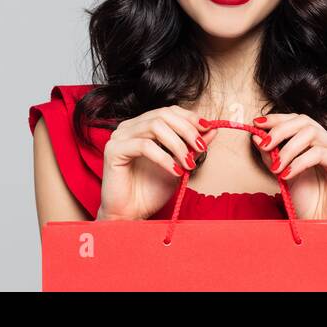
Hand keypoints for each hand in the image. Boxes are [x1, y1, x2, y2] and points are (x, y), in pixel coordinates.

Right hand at [98, 107, 216, 220]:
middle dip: (187, 130)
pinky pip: (144, 146)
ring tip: (188, 163)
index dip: (189, 118)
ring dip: (177, 144)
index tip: (208, 129)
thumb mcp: (178, 165)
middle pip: (163, 115)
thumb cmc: (150, 191)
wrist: (130, 216)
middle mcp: (129, 127)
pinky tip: (175, 171)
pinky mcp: (113, 150)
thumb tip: (212, 129)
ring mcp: (119, 137)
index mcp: (142, 126)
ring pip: (155, 126)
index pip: (168, 111)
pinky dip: (164, 158)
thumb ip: (192, 147)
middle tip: (201, 148)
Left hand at [252, 115, 326, 220]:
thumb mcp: (281, 173)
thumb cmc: (305, 201)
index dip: (277, 119)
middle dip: (280, 130)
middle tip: (264, 145)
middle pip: (304, 121)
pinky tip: (287, 175)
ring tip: (276, 168)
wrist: (320, 226)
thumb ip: (270, 154)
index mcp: (316, 141)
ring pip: (311, 133)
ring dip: (288, 149)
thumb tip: (256, 134)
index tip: (257, 123)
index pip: (297, 120)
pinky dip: (299, 162)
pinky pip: (319, 153)